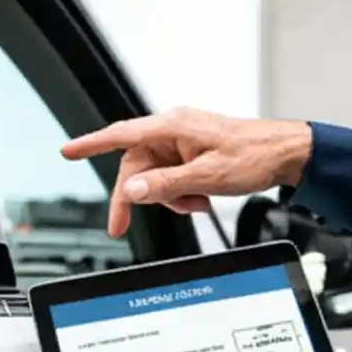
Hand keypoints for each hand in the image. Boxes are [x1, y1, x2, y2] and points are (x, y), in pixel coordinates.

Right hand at [60, 107, 312, 236]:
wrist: (284, 154)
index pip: (120, 135)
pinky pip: (172, 176)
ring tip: (194, 203)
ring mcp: (182, 142)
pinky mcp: (192, 152)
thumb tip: (132, 190)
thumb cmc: (252, 155)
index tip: (68, 151)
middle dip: (137, 196)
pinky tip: (200, 198)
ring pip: (155, 176)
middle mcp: (173, 130)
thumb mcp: (206, 177)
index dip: (91, 145)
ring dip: (168, 197)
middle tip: (121, 225)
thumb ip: (166, 184)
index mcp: (172, 127)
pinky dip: (181, 192)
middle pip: (136, 167)